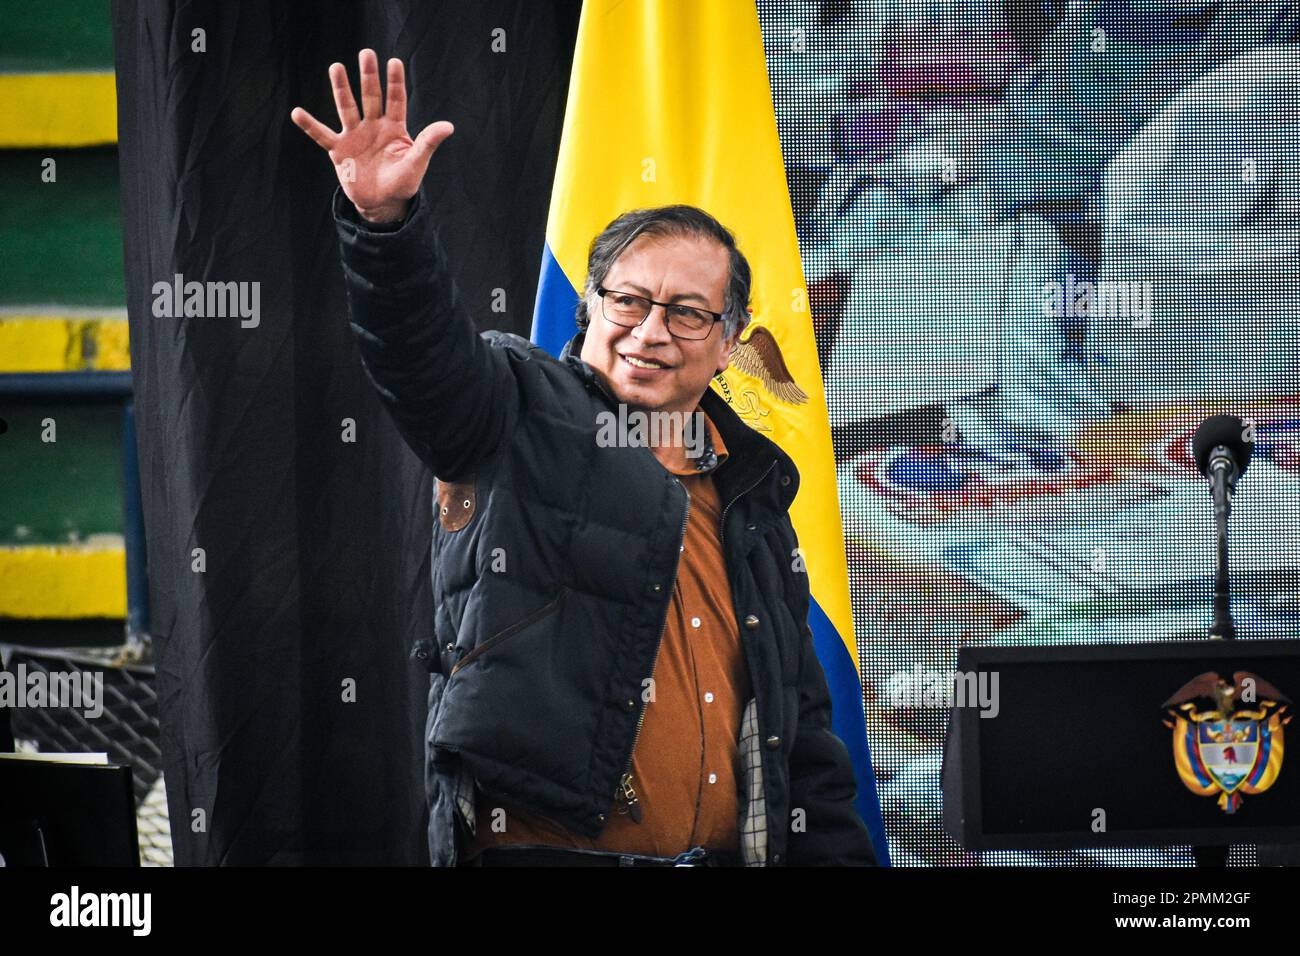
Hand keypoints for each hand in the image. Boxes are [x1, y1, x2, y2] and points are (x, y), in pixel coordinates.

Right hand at [290, 49, 453, 223]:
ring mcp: (354, 136)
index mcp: (394, 128)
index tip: (394, 62)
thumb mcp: (417, 163)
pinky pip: (322, 136)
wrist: (382, 202)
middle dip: (368, 76)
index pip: (396, 100)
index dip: (395, 82)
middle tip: (366, 53)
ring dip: (341, 89)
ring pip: (346, 108)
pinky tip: (297, 113)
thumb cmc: (402, 182)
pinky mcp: (339, 151)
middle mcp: (373, 126)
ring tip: (336, 67)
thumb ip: (428, 143)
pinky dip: (310, 126)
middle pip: (370, 97)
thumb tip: (448, 126)